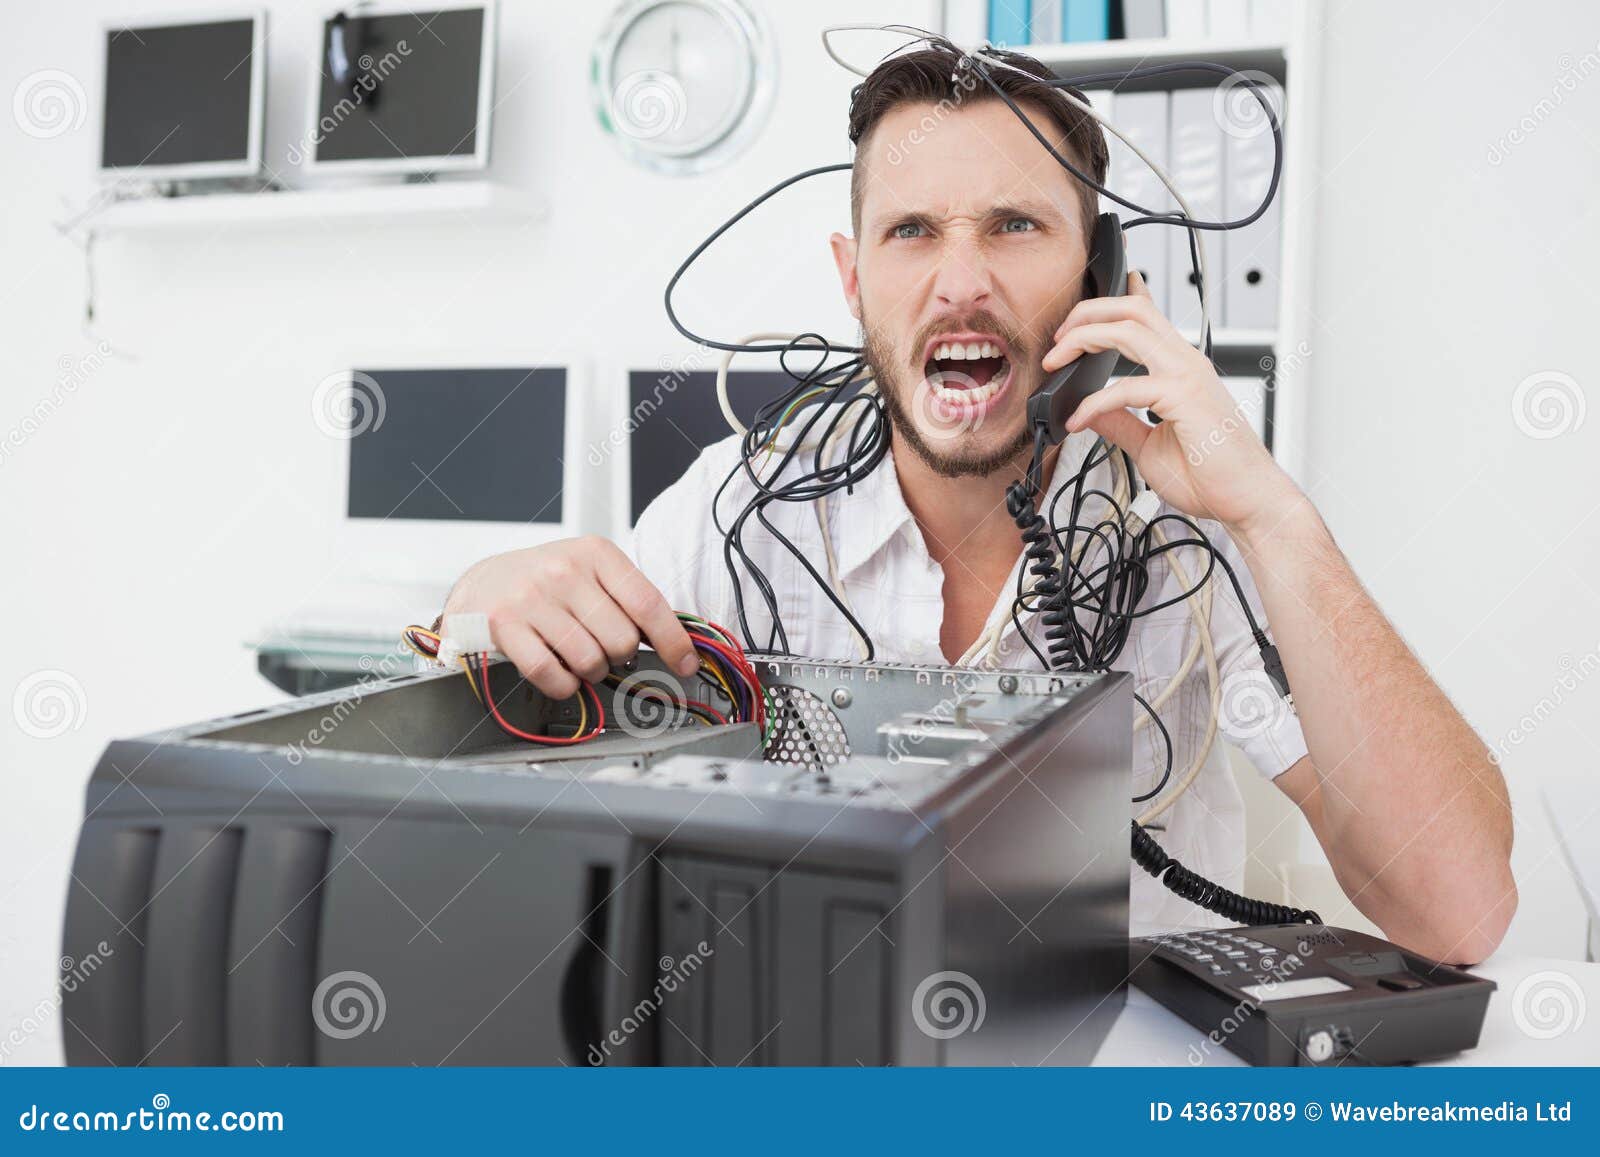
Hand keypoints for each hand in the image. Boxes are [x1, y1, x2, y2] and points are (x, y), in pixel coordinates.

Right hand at [440, 536, 699, 698]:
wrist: (481, 584)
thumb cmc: (545, 582)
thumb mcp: (590, 573)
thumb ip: (629, 601)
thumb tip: (676, 642)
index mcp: (595, 553)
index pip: (648, 603)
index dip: (674, 641)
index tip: (687, 664)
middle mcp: (564, 571)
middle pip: (622, 641)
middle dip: (619, 656)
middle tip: (603, 649)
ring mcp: (532, 598)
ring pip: (589, 661)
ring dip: (590, 672)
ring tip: (577, 656)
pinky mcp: (505, 627)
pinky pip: (552, 674)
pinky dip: (563, 685)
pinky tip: (559, 673)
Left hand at [1041, 270, 1302, 537]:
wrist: (1247, 500)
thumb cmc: (1211, 474)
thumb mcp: (1149, 445)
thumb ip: (1120, 423)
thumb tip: (1089, 410)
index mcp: (1180, 369)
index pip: (1150, 316)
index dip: (1128, 291)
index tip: (1106, 281)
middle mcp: (1185, 363)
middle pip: (1132, 309)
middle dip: (1086, 313)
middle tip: (1057, 339)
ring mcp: (1187, 375)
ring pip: (1128, 328)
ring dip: (1083, 337)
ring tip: (1055, 360)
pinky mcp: (1183, 397)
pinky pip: (1125, 387)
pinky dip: (1093, 402)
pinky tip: (1077, 420)